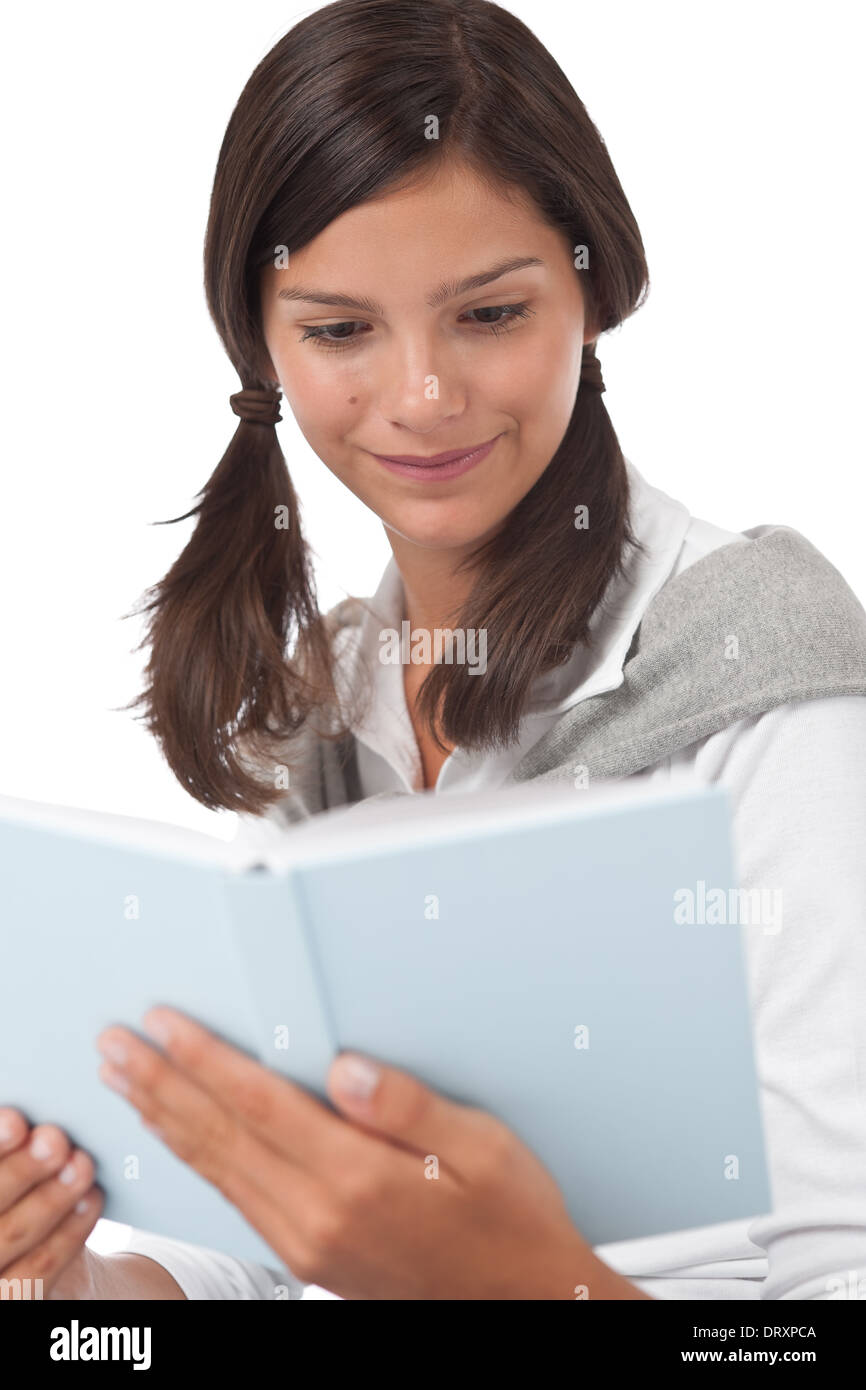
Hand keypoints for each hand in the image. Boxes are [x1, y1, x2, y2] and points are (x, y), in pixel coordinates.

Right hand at [0, 1108, 103, 1299]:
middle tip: (55, 1139)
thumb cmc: (10, 1188)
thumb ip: (9, 1149)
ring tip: (82, 1163)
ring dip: (52, 1197)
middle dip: (21, 1171)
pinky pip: (40, 1270)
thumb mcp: (6, 1164)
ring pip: (14, 1236)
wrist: (19, 1252)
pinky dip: (70, 1231)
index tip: (17, 1121)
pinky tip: (91, 1197)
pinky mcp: (11, 1300)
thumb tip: (30, 1114)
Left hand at [95, 1009, 594, 1298]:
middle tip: (114, 1045)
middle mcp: (317, 1214)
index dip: (204, 1058)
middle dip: (159, 1084)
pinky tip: (178, 1134)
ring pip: (215, 1169)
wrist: (517, 1299)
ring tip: (125, 1082)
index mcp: (358, 1178)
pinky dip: (194, 1158)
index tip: (162, 1023)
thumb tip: (343, 1068)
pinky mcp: (304, 1256)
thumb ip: (408, 1105)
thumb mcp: (482, 1146)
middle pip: (218, 1135)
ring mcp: (304, 1242)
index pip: (258, 1103)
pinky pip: (232, 1197)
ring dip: (164, 1118)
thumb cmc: (507, 1215)